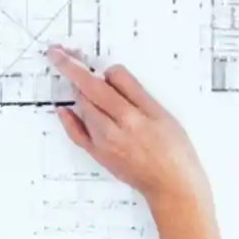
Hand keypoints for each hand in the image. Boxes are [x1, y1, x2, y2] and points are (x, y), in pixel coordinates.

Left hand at [48, 47, 210, 205]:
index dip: (84, 65)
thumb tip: (111, 74)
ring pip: (83, 108)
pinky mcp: (99, 155)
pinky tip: (63, 109)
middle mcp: (113, 129)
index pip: (101, 80)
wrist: (172, 187)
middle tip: (67, 54)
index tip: (69, 52)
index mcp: (132, 115)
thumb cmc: (175, 151)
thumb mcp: (162, 113)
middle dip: (74, 71)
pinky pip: (77, 134)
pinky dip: (69, 120)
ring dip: (78, 91)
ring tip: (79, 78)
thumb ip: (134, 92)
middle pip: (87, 92)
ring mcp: (103, 143)